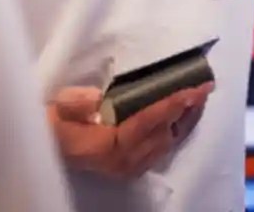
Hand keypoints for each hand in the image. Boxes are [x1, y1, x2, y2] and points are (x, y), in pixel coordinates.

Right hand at [48, 83, 214, 179]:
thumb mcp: (56, 108)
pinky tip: (186, 116)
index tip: (193, 91)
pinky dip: (177, 130)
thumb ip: (75, 103)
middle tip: (206, 88)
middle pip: (164, 133)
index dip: (171, 106)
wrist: (48, 147)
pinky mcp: (133, 167)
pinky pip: (163, 148)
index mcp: (106, 146)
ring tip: (201, 97)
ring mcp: (129, 167)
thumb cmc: (53, 124)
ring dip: (186, 120)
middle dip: (187, 110)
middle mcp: (123, 161)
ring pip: (167, 142)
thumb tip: (97, 98)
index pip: (146, 123)